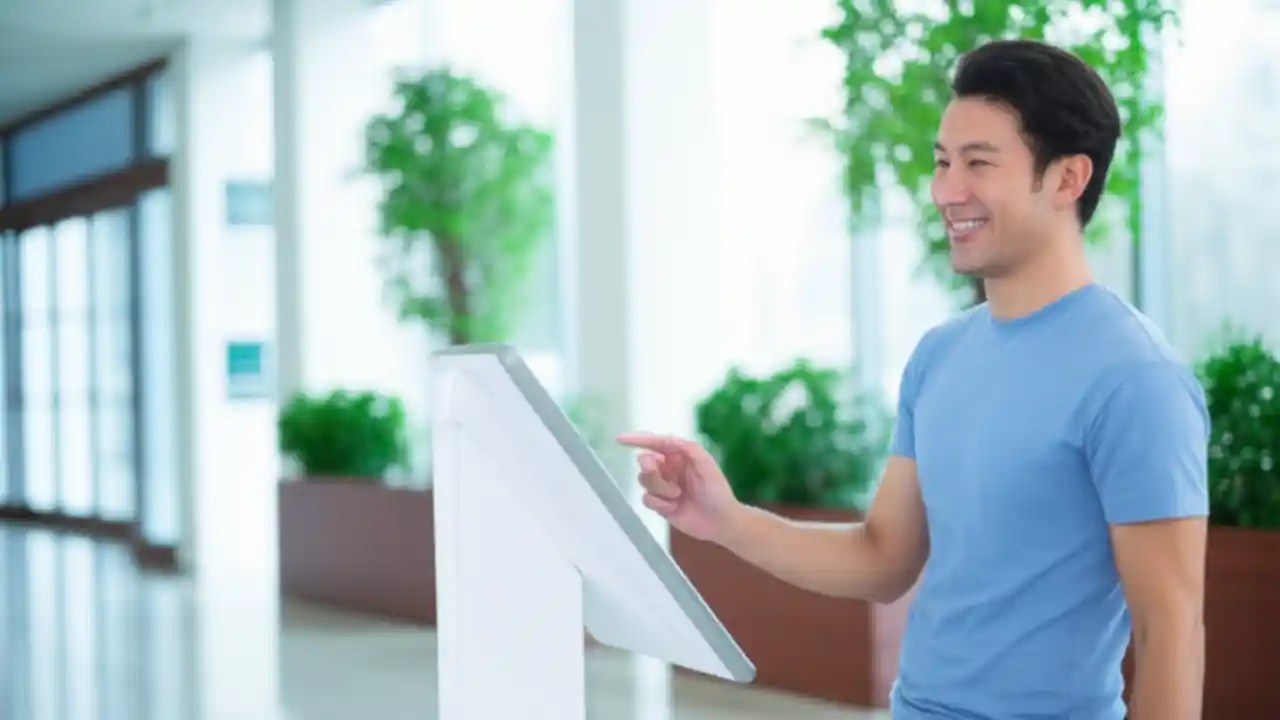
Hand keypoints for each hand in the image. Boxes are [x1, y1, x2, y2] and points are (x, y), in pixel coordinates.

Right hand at [615, 432, 742, 544]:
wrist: (721, 522)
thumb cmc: (717, 491)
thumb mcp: (707, 466)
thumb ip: (689, 449)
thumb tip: (667, 439)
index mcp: (679, 456)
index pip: (655, 443)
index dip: (637, 440)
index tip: (620, 440)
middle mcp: (668, 469)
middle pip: (645, 462)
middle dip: (650, 469)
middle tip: (659, 474)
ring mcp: (663, 487)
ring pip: (644, 481)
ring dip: (659, 488)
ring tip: (677, 496)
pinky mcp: (660, 504)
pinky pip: (647, 499)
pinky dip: (659, 503)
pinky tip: (673, 507)